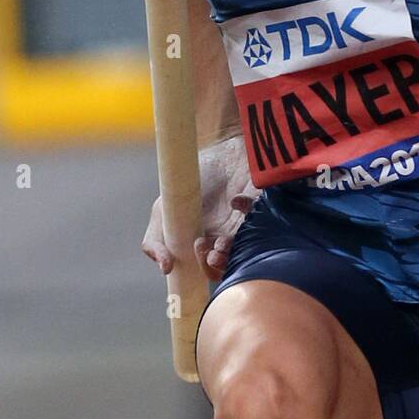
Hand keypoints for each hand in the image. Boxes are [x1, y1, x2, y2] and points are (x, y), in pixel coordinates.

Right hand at [141, 135, 257, 282]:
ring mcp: (247, 223)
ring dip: (235, 248)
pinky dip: (246, 210)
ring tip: (223, 240)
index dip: (206, 268)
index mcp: (207, 241)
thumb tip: (165, 268)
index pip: (211, 269)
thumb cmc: (192, 180)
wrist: (216, 150)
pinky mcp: (262, 207)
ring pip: (247, 250)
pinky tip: (235, 200)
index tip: (198, 251)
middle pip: (230, 265)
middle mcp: (229, 236)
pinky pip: (261, 217)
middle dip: (219, 263)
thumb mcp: (164, 210)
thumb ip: (156, 240)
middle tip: (211, 251)